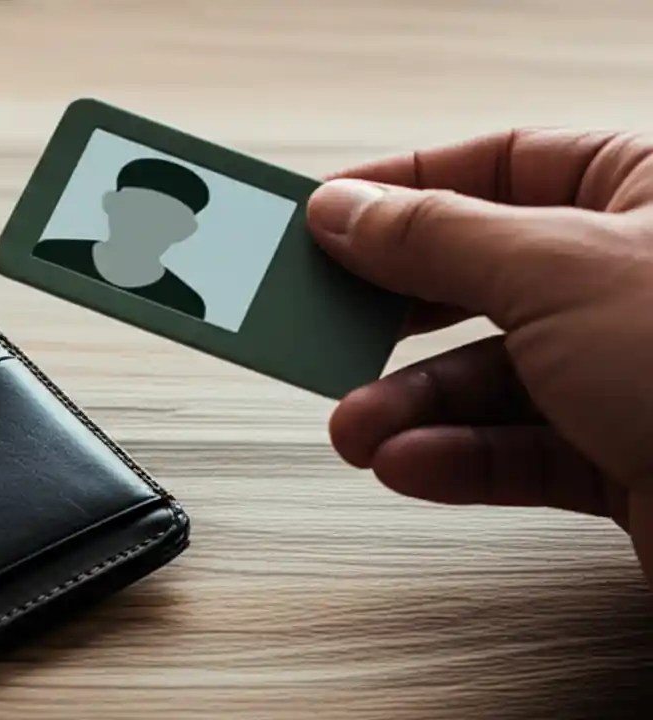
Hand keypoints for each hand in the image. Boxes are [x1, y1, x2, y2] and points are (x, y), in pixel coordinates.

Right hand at [305, 129, 652, 590]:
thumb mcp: (556, 271)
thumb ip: (435, 237)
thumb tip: (347, 210)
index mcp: (646, 192)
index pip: (497, 166)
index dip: (401, 191)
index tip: (321, 221)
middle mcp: (638, 279)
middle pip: (479, 279)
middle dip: (394, 317)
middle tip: (320, 327)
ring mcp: (635, 373)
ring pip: (491, 377)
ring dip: (412, 405)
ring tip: (356, 427)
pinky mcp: (631, 459)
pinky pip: (521, 449)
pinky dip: (458, 459)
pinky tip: (411, 463)